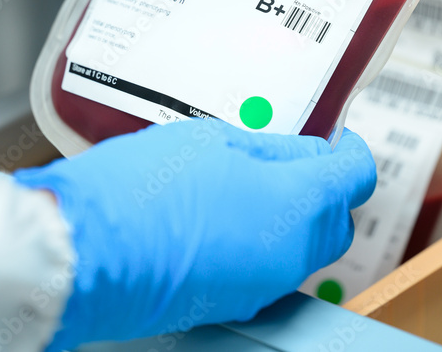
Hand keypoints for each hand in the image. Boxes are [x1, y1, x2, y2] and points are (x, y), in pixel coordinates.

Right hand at [13, 120, 375, 348]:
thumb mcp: (215, 141)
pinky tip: (223, 217)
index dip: (348, 150)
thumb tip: (308, 154)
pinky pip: (268, 268)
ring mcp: (263, 285)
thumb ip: (274, 148)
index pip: (356, 176)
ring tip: (246, 184)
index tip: (334, 138)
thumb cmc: (142, 189)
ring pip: (303, 248)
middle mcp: (291, 254)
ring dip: (291, 216)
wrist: (86, 251)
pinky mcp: (234, 302)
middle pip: (337, 220)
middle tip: (289, 159)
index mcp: (296, 204)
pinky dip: (261, 242)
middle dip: (324, 189)